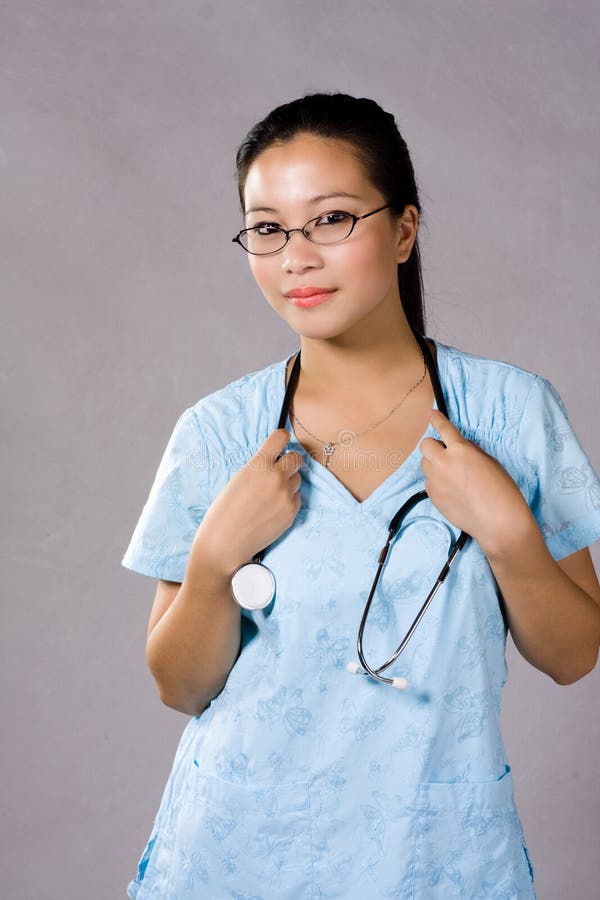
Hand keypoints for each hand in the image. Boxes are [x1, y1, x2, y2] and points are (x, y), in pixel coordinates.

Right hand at [191, 429, 303, 575]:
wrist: (225, 543)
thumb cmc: (224, 511)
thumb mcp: (239, 479)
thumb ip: (259, 467)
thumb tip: (276, 459)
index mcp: (259, 464)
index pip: (281, 437)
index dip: (281, 439)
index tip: (280, 444)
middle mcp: (276, 477)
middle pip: (296, 458)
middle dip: (288, 462)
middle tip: (277, 471)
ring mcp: (286, 496)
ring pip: (298, 478)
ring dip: (289, 482)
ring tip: (270, 494)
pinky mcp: (292, 512)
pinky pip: (297, 497)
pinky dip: (289, 499)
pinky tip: (272, 508)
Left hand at [419, 409, 533, 556]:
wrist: (498, 521)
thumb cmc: (501, 491)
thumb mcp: (489, 462)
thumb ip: (468, 451)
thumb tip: (456, 446)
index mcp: (461, 450)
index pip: (443, 428)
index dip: (436, 419)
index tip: (431, 414)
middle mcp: (443, 463)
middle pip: (425, 445)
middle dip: (434, 446)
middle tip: (447, 454)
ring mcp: (435, 480)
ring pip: (425, 464)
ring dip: (434, 464)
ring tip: (452, 475)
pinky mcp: (432, 496)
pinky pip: (428, 482)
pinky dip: (436, 481)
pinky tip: (452, 490)